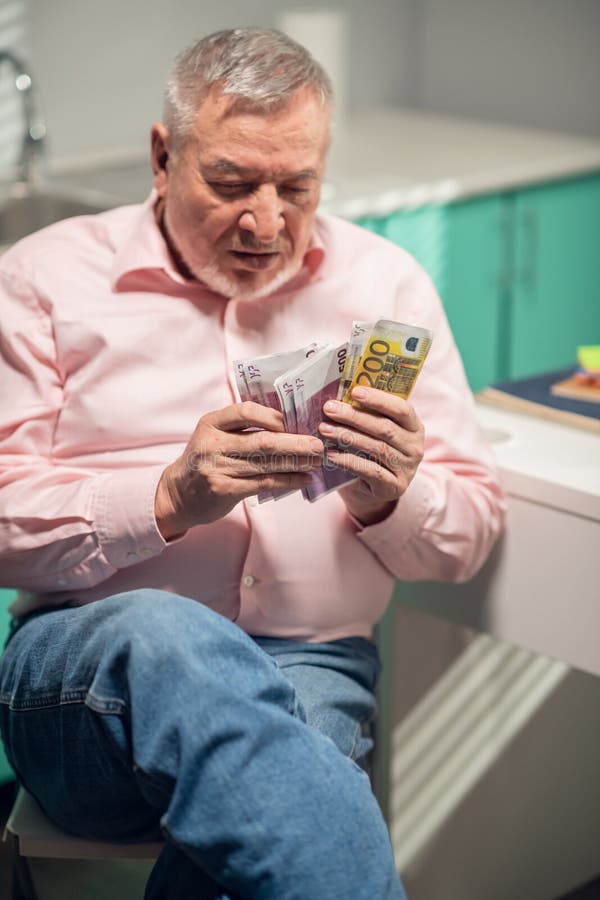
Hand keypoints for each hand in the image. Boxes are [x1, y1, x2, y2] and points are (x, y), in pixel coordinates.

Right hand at [155, 402, 323, 538]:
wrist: (178, 494)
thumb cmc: (206, 460)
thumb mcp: (214, 435)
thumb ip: (241, 427)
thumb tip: (288, 422)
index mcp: (211, 423)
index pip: (245, 412)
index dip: (273, 416)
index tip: (296, 421)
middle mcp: (211, 444)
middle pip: (262, 441)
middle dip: (295, 442)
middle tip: (318, 444)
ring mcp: (216, 468)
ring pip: (265, 464)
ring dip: (296, 462)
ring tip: (316, 461)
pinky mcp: (223, 490)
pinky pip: (262, 484)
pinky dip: (287, 481)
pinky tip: (303, 479)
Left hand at [318, 386, 423, 525]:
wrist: (373, 494)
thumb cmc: (370, 455)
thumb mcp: (374, 434)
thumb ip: (366, 416)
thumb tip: (340, 396)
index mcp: (414, 427)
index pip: (401, 409)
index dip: (379, 399)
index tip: (354, 392)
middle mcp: (415, 447)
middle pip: (384, 428)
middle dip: (354, 416)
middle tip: (329, 409)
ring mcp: (407, 469)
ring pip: (376, 448)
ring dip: (347, 436)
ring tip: (325, 429)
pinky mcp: (394, 486)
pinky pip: (370, 470)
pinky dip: (348, 461)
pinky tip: (331, 454)